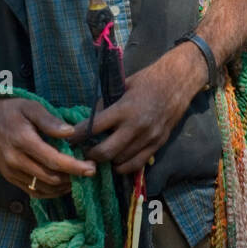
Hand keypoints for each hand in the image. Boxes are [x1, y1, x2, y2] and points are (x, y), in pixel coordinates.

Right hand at [0, 97, 96, 197]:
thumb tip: (71, 133)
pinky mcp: (9, 177)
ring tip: (77, 178)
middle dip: (73, 178)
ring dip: (62, 186)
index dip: (75, 167)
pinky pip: (32, 191)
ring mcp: (10, 171)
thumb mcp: (31, 106)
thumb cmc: (10, 108)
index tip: (91, 168)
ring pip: (42, 188)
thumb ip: (50, 121)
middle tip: (89, 171)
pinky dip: (49, 191)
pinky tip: (61, 184)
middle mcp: (15, 160)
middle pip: (50, 178)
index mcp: (23, 141)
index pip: (54, 161)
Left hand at [72, 44, 206, 174]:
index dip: (78, 135)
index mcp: (125, 109)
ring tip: (99, 155)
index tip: (69, 138)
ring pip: (120, 161)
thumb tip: (90, 119)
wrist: (177, 83)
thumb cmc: (147, 80)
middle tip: (83, 151)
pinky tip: (116, 162)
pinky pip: (137, 164)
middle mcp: (136, 127)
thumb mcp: (122, 86)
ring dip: (107, 161)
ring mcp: (148, 138)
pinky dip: (123, 166)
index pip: (96, 127)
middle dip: (90, 154)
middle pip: (106, 152)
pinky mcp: (157, 145)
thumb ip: (106, 103)